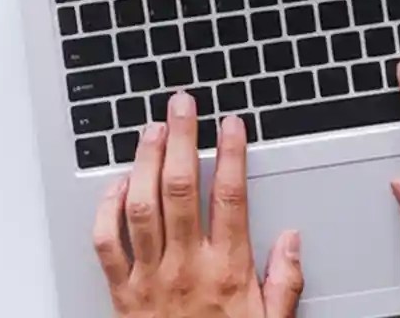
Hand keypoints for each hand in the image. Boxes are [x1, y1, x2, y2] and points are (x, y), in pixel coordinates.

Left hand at [92, 94, 303, 317]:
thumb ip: (285, 282)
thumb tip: (293, 239)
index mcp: (227, 271)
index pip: (231, 197)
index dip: (231, 154)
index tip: (231, 124)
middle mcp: (186, 267)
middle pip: (183, 188)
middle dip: (183, 138)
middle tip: (182, 105)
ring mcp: (149, 278)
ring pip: (143, 206)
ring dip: (146, 162)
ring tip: (151, 130)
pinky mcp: (120, 294)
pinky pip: (106, 244)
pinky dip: (107, 209)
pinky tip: (117, 185)